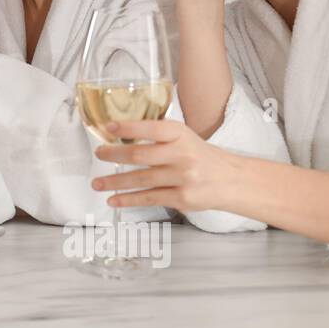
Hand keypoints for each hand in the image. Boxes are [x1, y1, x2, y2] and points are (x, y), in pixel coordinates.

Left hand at [90, 119, 241, 212]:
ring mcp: (183, 178)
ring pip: (141, 180)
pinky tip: (114, 200)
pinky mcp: (182, 198)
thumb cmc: (200, 156)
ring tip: (97, 183)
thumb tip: (119, 134)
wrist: (231, 180)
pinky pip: (149, 198)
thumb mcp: (184, 137)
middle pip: (141, 155)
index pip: (152, 128)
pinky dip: (128, 200)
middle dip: (114, 155)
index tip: (108, 127)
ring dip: (114, 182)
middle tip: (99, 154)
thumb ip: (158, 136)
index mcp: (181, 134)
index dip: (129, 127)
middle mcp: (183, 154)